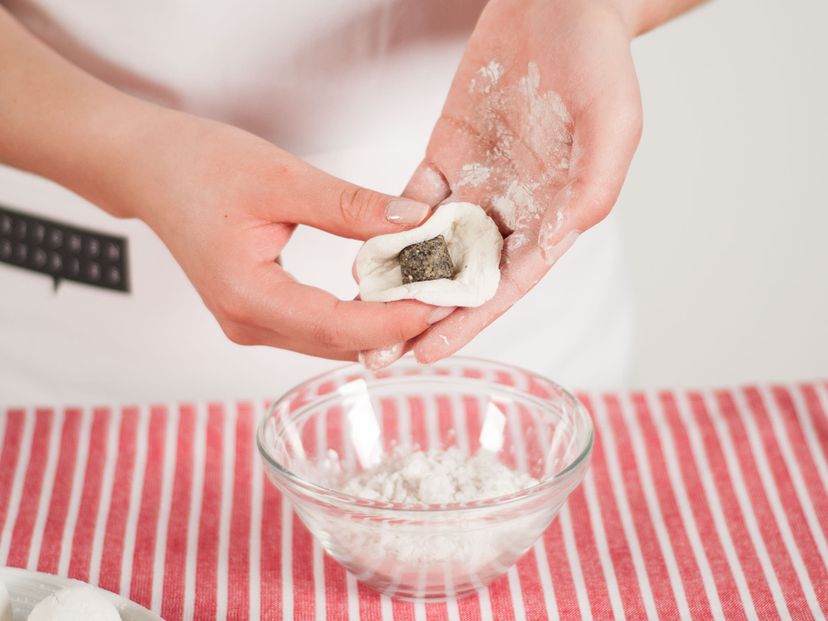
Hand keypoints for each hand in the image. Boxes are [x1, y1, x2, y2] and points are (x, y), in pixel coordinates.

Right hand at [119, 111, 440, 359]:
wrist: (147, 170)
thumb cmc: (198, 166)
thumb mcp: (280, 177)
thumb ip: (349, 206)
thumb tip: (413, 223)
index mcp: (245, 293)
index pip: (332, 325)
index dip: (390, 321)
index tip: (438, 306)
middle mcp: (245, 322)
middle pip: (335, 343)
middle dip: (394, 329)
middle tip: (448, 304)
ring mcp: (249, 323)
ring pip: (329, 341)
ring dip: (378, 326)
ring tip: (427, 298)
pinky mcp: (257, 313)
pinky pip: (316, 328)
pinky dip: (355, 317)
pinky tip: (386, 296)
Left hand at [363, 0, 642, 367]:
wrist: (558, 4)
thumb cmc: (597, 60)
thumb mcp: (612, 124)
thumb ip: (592, 186)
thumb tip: (561, 240)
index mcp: (553, 214)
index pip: (507, 282)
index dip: (468, 320)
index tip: (429, 352)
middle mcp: (512, 209)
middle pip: (464, 278)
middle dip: (424, 318)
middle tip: (379, 356)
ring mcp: (476, 184)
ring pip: (432, 248)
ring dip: (401, 283)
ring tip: (362, 314)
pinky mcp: (446, 155)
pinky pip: (414, 202)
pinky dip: (390, 229)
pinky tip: (365, 253)